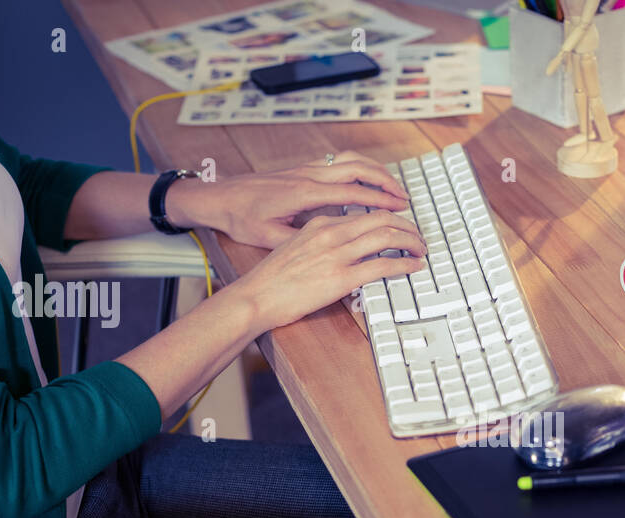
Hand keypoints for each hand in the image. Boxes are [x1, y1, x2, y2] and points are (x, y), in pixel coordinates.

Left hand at [165, 151, 409, 248]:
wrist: (219, 196)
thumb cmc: (241, 218)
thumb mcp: (269, 238)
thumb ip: (301, 240)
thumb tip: (330, 250)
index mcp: (304, 194)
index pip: (352, 193)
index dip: (379, 200)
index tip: (400, 208)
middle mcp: (308, 176)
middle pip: (358, 169)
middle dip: (385, 181)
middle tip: (405, 198)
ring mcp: (306, 169)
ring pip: (350, 161)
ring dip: (375, 171)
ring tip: (393, 188)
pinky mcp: (302, 170)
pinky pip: (339, 162)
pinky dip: (359, 168)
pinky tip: (367, 181)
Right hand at [222, 210, 425, 333]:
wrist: (255, 296)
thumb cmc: (270, 279)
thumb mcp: (295, 248)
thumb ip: (319, 243)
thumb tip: (341, 249)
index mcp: (320, 224)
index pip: (365, 213)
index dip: (389, 218)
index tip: (401, 227)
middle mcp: (331, 233)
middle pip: (382, 219)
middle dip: (407, 226)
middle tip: (419, 237)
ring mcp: (336, 254)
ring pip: (386, 236)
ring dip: (411, 242)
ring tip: (421, 250)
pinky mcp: (341, 278)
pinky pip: (382, 264)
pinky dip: (404, 263)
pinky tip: (413, 267)